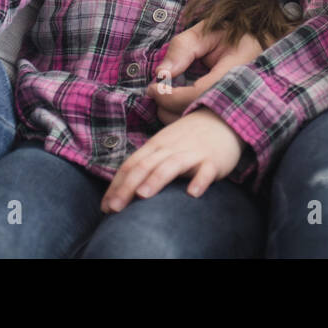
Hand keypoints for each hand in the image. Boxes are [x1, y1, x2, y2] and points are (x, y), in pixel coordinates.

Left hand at [100, 109, 242, 212]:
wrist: (222, 118)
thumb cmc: (188, 139)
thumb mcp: (164, 146)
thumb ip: (147, 164)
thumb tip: (123, 189)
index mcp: (155, 146)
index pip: (131, 165)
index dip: (116, 186)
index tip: (105, 208)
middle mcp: (170, 148)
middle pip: (145, 167)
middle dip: (127, 188)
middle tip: (114, 209)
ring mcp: (191, 153)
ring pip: (171, 166)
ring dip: (156, 180)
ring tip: (143, 196)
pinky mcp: (212, 161)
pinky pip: (205, 171)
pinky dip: (199, 181)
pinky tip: (193, 193)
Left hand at [149, 21, 265, 123]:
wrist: (263, 41)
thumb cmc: (234, 35)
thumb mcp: (208, 32)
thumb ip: (184, 47)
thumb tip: (161, 73)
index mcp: (237, 72)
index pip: (198, 94)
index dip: (170, 96)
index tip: (152, 88)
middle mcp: (241, 95)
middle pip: (199, 116)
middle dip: (170, 110)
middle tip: (155, 94)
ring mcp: (241, 108)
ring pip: (203, 125)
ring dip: (178, 116)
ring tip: (165, 99)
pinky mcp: (236, 115)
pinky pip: (209, 124)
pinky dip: (189, 117)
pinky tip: (180, 104)